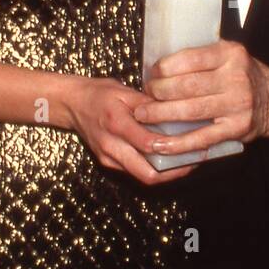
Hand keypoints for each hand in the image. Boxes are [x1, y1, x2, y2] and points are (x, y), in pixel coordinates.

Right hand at [65, 77, 198, 185]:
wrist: (72, 104)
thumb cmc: (99, 94)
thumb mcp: (124, 91)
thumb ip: (149, 103)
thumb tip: (175, 110)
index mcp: (116, 124)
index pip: (149, 145)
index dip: (174, 148)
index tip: (195, 143)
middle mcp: (111, 146)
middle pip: (147, 174)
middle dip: (175, 172)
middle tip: (196, 161)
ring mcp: (109, 158)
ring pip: (143, 177)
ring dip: (167, 173)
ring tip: (187, 161)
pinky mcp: (109, 163)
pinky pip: (135, 172)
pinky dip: (154, 168)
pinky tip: (168, 158)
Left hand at [132, 39, 268, 157]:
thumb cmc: (241, 76)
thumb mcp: (227, 56)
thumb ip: (200, 57)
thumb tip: (158, 67)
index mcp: (230, 54)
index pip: (188, 58)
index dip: (163, 68)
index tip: (152, 75)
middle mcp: (235, 78)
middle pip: (185, 86)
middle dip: (158, 92)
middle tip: (145, 97)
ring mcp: (236, 105)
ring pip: (189, 111)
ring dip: (160, 115)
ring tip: (143, 115)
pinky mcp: (235, 129)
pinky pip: (201, 137)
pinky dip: (178, 143)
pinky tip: (160, 144)